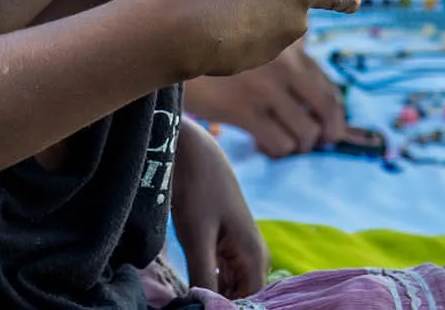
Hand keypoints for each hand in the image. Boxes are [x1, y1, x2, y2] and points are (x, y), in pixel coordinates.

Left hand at [173, 123, 269, 298]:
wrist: (191, 151)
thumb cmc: (197, 190)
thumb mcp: (197, 238)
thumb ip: (203, 277)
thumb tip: (202, 306)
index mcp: (254, 254)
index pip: (252, 301)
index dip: (231, 308)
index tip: (205, 307)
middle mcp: (253, 253)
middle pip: (242, 294)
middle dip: (221, 301)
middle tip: (193, 303)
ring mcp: (239, 247)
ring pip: (231, 285)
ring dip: (214, 292)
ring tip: (190, 297)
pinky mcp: (225, 241)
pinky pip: (223, 272)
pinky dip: (209, 280)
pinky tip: (190, 283)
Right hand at [185, 43, 346, 157]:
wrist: (174, 45)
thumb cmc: (215, 46)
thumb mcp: (259, 41)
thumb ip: (285, 57)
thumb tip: (312, 90)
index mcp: (292, 50)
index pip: (328, 88)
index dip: (335, 115)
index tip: (331, 131)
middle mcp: (285, 67)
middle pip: (326, 110)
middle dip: (327, 133)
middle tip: (316, 144)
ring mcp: (265, 89)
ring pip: (305, 133)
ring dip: (296, 145)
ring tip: (281, 144)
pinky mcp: (243, 109)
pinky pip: (279, 143)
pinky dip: (276, 151)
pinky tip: (262, 146)